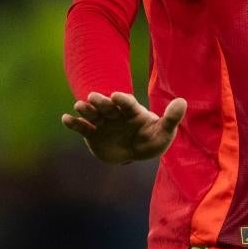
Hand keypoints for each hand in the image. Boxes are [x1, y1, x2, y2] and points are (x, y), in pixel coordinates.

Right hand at [60, 91, 186, 163]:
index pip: (127, 103)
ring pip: (94, 114)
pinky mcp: (93, 134)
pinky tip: (65, 119)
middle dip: (101, 102)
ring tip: (79, 105)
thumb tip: (182, 101)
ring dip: (86, 109)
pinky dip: (74, 123)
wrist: (136, 152)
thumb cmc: (152, 139)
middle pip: (108, 106)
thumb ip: (171, 118)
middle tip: (93, 97)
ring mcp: (104, 123)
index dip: (122, 99)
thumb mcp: (164, 132)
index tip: (117, 96)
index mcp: (133, 111)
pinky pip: (82, 128)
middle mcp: (116, 114)